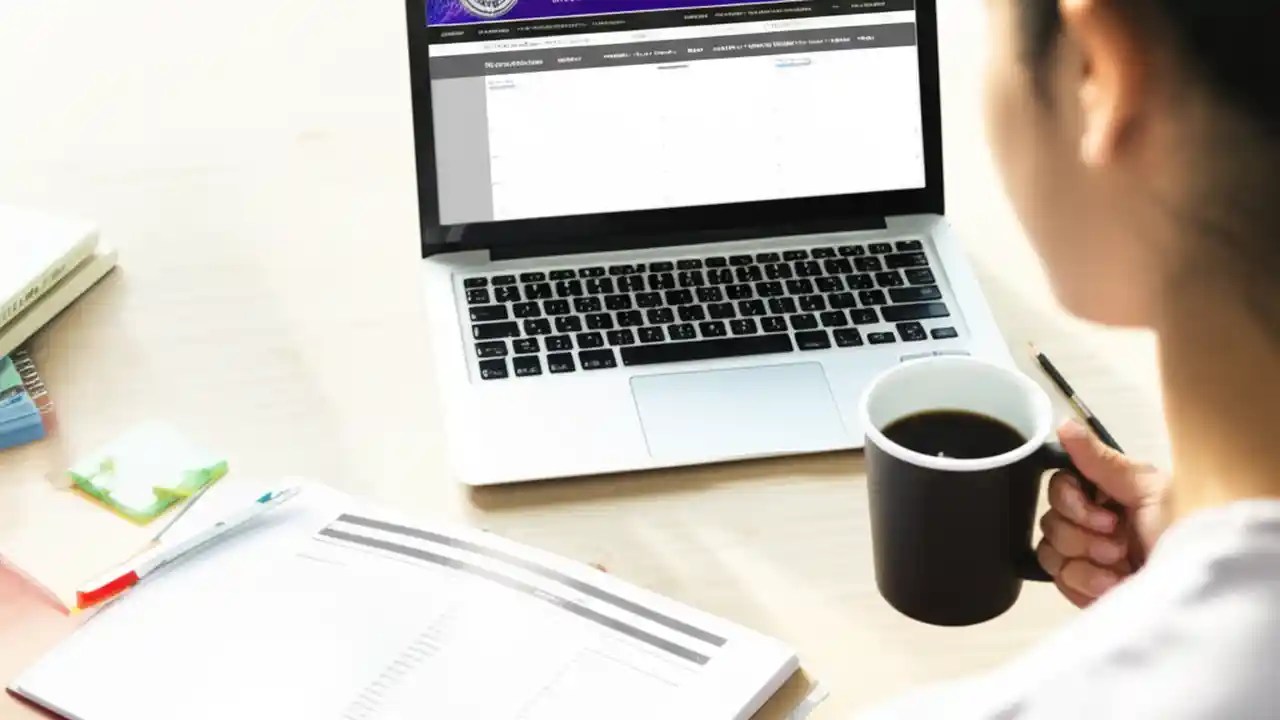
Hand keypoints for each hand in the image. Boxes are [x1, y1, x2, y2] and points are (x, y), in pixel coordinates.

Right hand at [1036, 420, 1169, 606]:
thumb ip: (1102, 460)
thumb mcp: (1150, 490)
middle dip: (1083, 535)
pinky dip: (1086, 584)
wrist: (1197, 588)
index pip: (1058, 487)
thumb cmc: (1185, 532)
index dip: (1071, 501)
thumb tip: (1064, 423)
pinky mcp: (1084, 590)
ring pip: (1050, 552)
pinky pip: (1059, 582)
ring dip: (1086, 561)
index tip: (1107, 516)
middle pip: (1050, 521)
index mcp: (1108, 495)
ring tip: (1119, 567)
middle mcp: (1094, 524)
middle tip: (1120, 545)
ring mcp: (1087, 559)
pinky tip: (1113, 585)